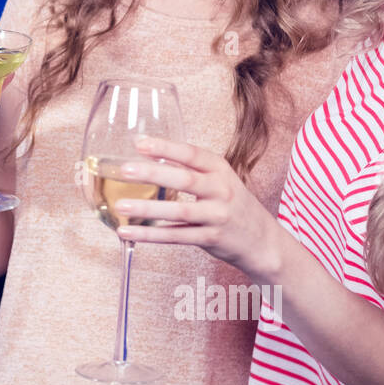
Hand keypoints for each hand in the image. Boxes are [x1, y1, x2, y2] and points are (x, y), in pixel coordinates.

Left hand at [108, 136, 281, 277]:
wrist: (263, 241)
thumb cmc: (232, 204)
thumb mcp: (219, 179)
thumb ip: (190, 168)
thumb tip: (148, 151)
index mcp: (221, 170)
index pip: (192, 153)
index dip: (165, 147)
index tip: (139, 143)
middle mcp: (222, 190)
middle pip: (184, 179)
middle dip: (153, 173)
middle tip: (124, 169)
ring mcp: (217, 216)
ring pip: (179, 211)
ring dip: (147, 209)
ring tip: (121, 205)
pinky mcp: (211, 238)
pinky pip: (176, 237)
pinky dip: (149, 235)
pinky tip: (127, 231)